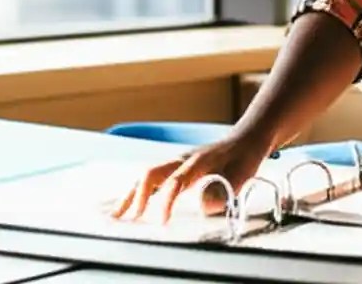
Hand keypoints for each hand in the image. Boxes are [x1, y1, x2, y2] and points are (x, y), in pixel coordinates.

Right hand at [109, 133, 269, 223]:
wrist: (245, 140)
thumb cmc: (243, 159)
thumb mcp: (240, 177)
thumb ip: (223, 192)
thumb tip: (201, 207)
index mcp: (196, 162)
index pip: (174, 183)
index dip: (165, 203)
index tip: (161, 223)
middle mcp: (181, 160)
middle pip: (150, 174)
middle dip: (137, 197)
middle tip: (131, 219)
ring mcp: (176, 162)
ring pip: (146, 176)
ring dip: (131, 195)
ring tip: (116, 215)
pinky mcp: (175, 168)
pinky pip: (151, 178)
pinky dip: (137, 192)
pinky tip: (129, 205)